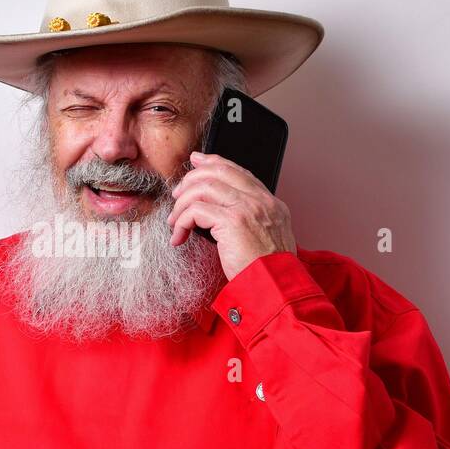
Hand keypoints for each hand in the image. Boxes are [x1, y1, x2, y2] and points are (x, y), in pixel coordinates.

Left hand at [167, 151, 297, 280]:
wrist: (275, 287)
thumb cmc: (267, 272)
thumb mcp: (266, 240)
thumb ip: (249, 221)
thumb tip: (218, 215)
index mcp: (270, 203)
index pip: (239, 171)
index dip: (215, 162)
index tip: (197, 161)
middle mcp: (261, 201)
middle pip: (219, 171)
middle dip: (192, 178)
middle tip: (177, 194)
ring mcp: (247, 208)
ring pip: (203, 188)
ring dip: (182, 204)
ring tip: (174, 221)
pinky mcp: (232, 221)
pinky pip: (196, 210)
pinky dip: (181, 221)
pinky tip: (178, 236)